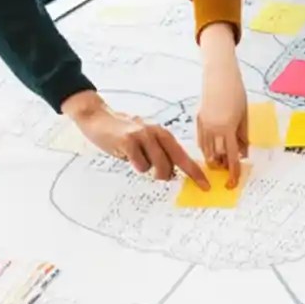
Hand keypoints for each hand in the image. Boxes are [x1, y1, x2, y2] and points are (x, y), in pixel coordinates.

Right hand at [63, 91, 206, 186]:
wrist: (99, 118)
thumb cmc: (123, 134)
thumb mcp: (145, 141)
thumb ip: (158, 153)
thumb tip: (171, 175)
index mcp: (163, 134)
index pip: (184, 155)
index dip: (195, 172)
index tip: (205, 186)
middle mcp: (157, 132)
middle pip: (174, 162)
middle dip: (167, 174)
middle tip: (157, 174)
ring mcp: (144, 135)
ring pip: (158, 166)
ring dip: (148, 169)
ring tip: (136, 158)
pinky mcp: (129, 140)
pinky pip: (140, 164)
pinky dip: (135, 165)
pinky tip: (126, 154)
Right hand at [197, 24, 248, 186]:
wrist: (220, 75)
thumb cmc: (236, 93)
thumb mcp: (244, 115)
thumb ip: (243, 135)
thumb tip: (243, 153)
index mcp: (227, 128)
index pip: (230, 156)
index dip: (233, 170)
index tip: (233, 182)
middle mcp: (213, 128)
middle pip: (216, 155)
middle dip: (222, 165)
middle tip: (229, 169)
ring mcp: (203, 124)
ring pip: (206, 149)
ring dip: (213, 158)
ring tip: (221, 162)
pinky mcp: (198, 119)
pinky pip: (201, 140)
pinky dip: (206, 148)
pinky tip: (211, 150)